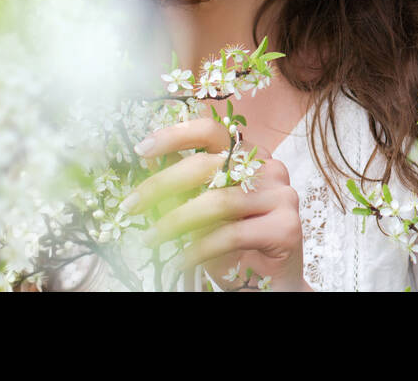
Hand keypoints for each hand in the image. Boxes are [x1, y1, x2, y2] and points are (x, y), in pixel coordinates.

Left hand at [124, 117, 309, 290]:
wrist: (271, 285)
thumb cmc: (237, 246)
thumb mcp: (207, 211)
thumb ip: (188, 185)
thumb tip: (148, 163)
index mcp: (251, 157)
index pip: (213, 131)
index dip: (175, 135)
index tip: (142, 150)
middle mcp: (270, 169)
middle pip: (209, 165)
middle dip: (162, 184)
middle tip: (131, 205)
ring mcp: (282, 196)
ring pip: (218, 201)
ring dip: (176, 221)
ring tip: (151, 238)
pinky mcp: (285, 227)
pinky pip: (231, 234)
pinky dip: (199, 249)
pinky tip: (180, 261)